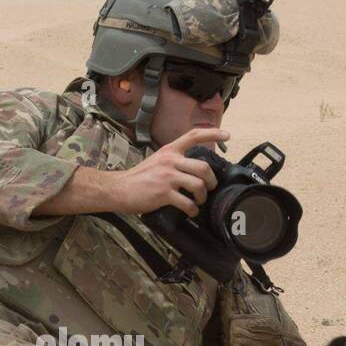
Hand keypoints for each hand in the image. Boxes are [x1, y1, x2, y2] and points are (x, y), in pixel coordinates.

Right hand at [104, 127, 228, 216]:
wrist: (119, 189)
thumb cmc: (137, 178)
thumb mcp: (156, 161)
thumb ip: (173, 162)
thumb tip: (191, 171)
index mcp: (169, 150)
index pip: (194, 135)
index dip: (212, 134)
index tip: (227, 135)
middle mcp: (170, 161)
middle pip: (203, 167)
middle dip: (211, 181)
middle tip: (209, 188)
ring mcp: (168, 177)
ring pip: (198, 185)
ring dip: (202, 196)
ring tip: (198, 202)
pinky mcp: (164, 193)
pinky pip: (187, 203)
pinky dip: (192, 210)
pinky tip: (190, 212)